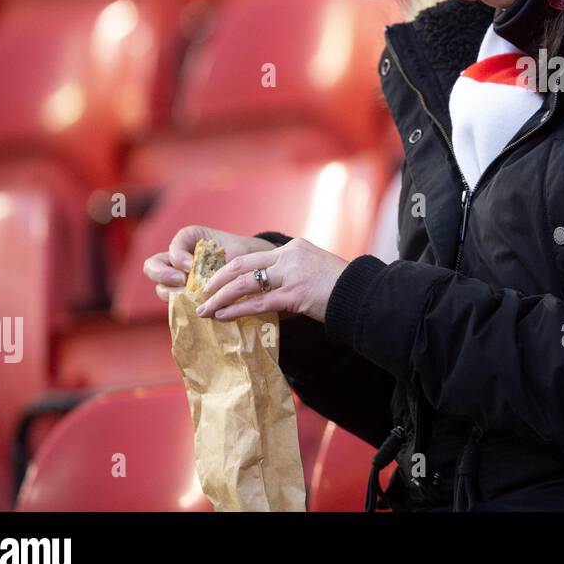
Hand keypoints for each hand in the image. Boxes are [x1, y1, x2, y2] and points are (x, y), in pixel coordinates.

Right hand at [146, 225, 275, 303]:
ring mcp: (178, 280)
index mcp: (190, 241)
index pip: (174, 245)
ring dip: (172, 293)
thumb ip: (221, 260)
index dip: (178, 255)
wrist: (254, 272)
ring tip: (190, 296)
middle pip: (152, 266)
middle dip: (161, 274)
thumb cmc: (245, 256)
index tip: (192, 265)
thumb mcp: (236, 250)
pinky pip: (174, 304)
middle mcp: (178, 260)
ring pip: (161, 288)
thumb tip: (205, 282)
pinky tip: (194, 308)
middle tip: (181, 280)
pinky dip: (182, 306)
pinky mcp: (184, 298)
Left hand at [194, 237, 348, 323]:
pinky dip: (236, 310)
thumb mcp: (315, 271)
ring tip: (205, 309)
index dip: (231, 269)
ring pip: (245, 284)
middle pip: (242, 265)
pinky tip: (223, 316)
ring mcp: (291, 274)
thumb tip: (270, 297)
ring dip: (220, 297)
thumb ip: (292, 276)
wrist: (361, 294)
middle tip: (202, 293)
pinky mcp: (294, 294)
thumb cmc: (341, 286)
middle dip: (217, 279)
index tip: (216, 281)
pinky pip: (257, 303)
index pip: (254, 257)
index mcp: (294, 247)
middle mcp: (290, 256)